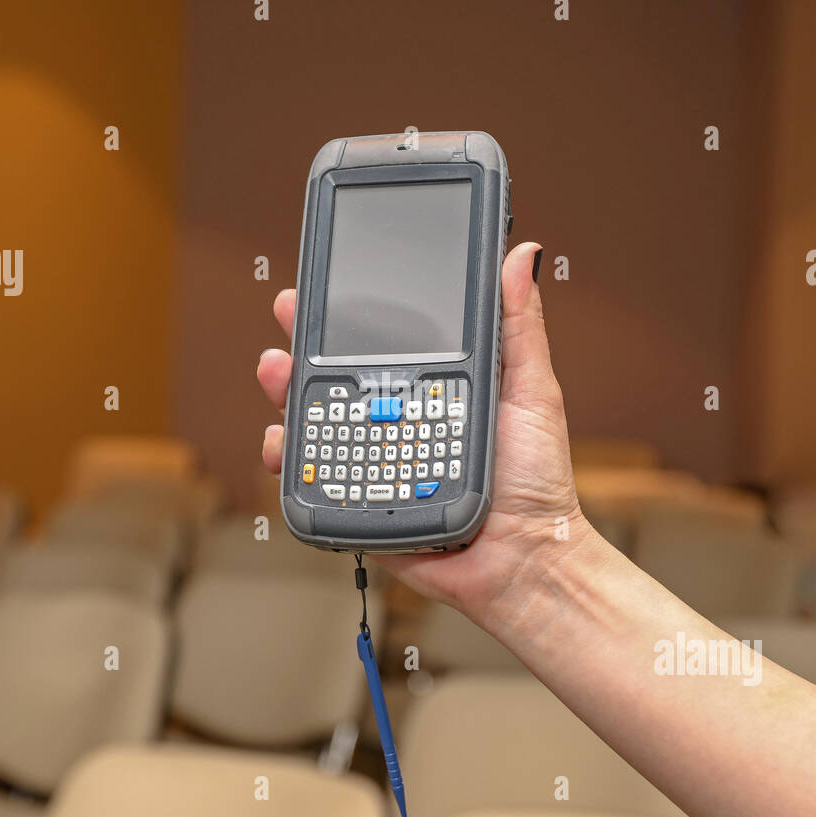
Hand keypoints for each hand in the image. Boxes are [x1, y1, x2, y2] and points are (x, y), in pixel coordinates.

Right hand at [257, 242, 591, 628]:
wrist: (527, 561)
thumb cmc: (538, 482)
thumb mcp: (533, 391)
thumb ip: (520, 326)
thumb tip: (522, 255)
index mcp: (436, 391)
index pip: (384, 345)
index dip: (351, 317)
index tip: (326, 288)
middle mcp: (402, 422)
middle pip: (340, 378)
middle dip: (304, 347)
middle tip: (287, 322)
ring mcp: (379, 462)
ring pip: (320, 423)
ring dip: (288, 394)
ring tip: (276, 373)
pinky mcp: (364, 505)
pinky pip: (318, 480)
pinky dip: (291, 461)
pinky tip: (283, 442)